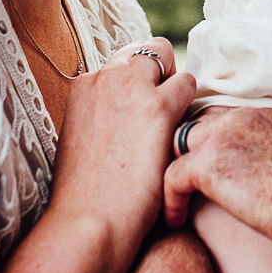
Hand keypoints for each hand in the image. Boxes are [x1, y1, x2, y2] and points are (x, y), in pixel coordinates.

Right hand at [50, 39, 194, 262]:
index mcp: (82, 86)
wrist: (88, 222)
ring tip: (175, 123)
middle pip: (146, 50)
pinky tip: (184, 132)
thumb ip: (101, 115)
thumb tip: (124, 114)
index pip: (123, 62)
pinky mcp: (158, 106)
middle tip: (165, 108)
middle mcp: (105, 78)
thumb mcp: (80, 139)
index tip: (144, 106)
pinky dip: (191, 105)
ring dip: (176, 87)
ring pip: (168, 59)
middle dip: (160, 72)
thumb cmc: (85, 195)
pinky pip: (188, 84)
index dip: (140, 82)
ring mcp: (131, 88)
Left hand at [164, 108, 271, 244]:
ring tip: (176, 199)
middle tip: (183, 182)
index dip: (211, 141)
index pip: (223, 116)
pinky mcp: (208, 163)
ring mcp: (223, 136)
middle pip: (196, 124)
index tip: (207, 166)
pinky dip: (171, 200)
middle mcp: (243, 117)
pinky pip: (172, 177)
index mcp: (268, 115)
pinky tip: (176, 219)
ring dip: (176, 171)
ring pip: (178, 144)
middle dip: (186, 150)